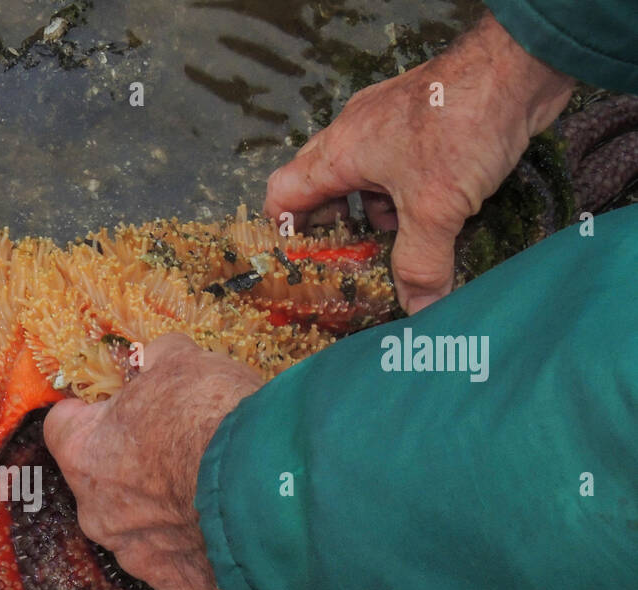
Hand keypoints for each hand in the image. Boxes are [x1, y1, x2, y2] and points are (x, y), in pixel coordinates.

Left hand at [43, 334, 260, 589]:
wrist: (265, 481)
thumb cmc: (213, 416)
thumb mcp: (182, 361)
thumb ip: (156, 360)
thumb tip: (154, 358)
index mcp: (83, 452)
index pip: (63, 426)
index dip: (94, 412)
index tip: (122, 405)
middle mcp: (95, 510)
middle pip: (100, 481)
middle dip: (130, 465)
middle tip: (176, 448)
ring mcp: (132, 552)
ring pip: (136, 526)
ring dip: (161, 510)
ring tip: (204, 491)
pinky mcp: (172, 582)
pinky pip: (174, 561)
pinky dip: (192, 546)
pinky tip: (219, 526)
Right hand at [264, 12, 573, 313]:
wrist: (520, 65)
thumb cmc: (462, 125)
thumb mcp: (436, 209)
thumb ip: (421, 264)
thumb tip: (419, 310)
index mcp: (339, 153)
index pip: (283, 194)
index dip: (284, 232)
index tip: (302, 261)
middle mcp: (354, 133)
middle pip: (319, 185)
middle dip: (332, 224)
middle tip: (349, 255)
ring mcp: (387, 122)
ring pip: (361, 175)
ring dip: (373, 209)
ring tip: (398, 237)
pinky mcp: (421, 119)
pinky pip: (396, 162)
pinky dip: (404, 190)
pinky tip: (433, 208)